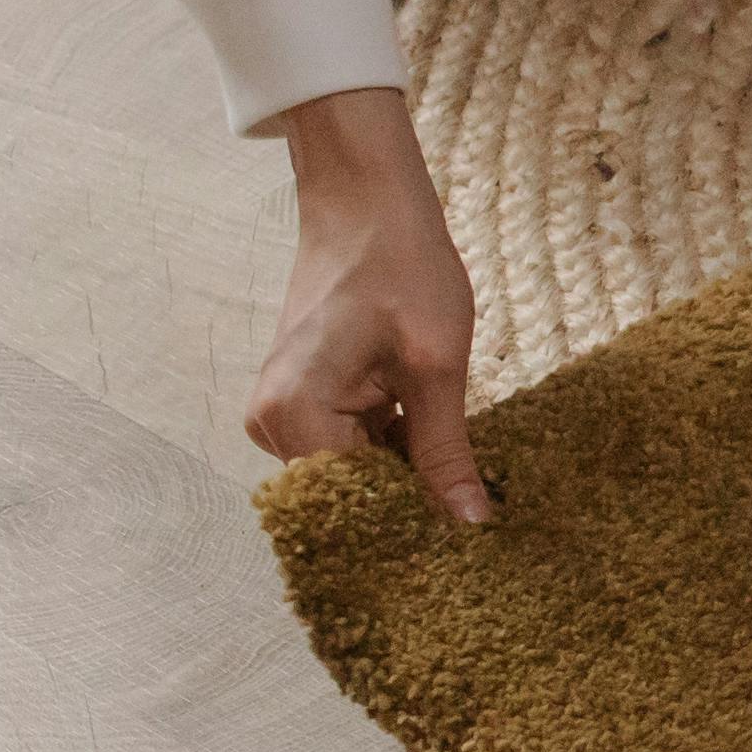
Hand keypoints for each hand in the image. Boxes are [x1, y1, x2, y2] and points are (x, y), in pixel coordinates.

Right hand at [248, 86, 492, 523]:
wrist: (366, 205)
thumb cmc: (401, 268)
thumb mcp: (437, 366)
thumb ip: (445, 452)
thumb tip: (468, 524)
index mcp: (292, 416)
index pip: (352, 507)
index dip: (412, 527)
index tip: (468, 546)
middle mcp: (271, 423)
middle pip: (349, 495)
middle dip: (411, 505)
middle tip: (480, 522)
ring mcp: (282, 412)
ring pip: (355, 474)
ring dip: (407, 476)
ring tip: (466, 486)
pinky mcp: (303, 400)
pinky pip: (351, 446)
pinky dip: (394, 450)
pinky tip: (438, 450)